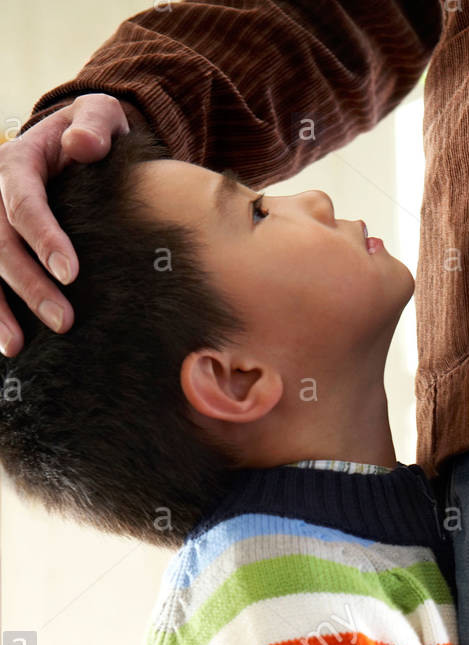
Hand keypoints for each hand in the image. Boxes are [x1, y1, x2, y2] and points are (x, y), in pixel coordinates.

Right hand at [0, 94, 135, 354]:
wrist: (75, 147)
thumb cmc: (93, 135)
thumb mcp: (101, 116)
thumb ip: (97, 126)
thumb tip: (83, 145)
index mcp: (17, 162)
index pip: (24, 201)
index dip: (43, 237)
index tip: (70, 272)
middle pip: (0, 243)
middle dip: (29, 285)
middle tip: (65, 322)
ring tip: (17, 347)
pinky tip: (6, 346)